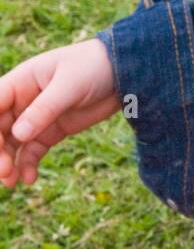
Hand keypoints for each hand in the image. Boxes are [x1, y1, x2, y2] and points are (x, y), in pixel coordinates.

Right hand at [0, 40, 120, 189]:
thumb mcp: (69, 85)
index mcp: (21, 81)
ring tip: (12, 182)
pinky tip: (29, 179)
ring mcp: (37, 118)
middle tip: (4, 171)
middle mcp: (23, 100)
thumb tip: (18, 135)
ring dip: (8, 162)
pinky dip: (28, 165)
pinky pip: (33, 151)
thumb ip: (44, 109)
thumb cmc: (93, 66)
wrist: (126, 73)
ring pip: (12, 144)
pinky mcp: (52, 131)